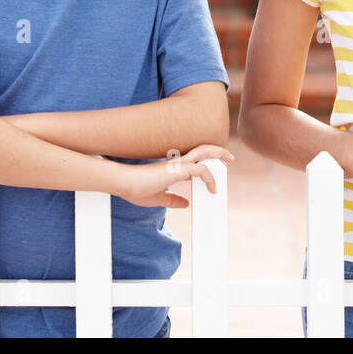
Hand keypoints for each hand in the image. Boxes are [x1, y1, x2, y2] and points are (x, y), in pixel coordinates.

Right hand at [112, 144, 234, 207]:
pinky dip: (210, 177)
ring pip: (203, 152)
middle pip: (201, 150)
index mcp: (172, 168)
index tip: (212, 175)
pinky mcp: (177, 169)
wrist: (123, 183)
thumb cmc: (136, 189)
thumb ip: (172, 200)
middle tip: (229, 156)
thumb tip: (185, 204)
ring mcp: (177, 164)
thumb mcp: (158, 199)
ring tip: (229, 158)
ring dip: (218, 153)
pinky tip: (212, 188)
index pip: (194, 161)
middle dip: (217, 151)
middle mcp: (176, 162)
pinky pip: (201, 170)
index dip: (205, 165)